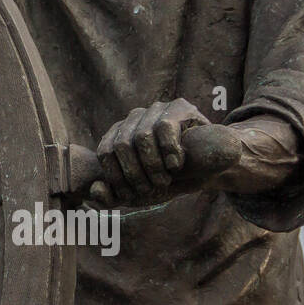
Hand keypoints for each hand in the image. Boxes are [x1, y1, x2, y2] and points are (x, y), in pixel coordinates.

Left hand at [95, 98, 212, 204]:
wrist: (209, 170)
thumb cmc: (169, 180)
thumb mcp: (139, 193)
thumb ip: (113, 196)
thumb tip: (94, 190)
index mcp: (119, 135)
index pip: (105, 152)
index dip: (117, 177)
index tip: (133, 194)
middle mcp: (134, 118)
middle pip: (121, 145)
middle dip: (135, 173)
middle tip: (153, 188)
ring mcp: (156, 110)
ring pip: (142, 136)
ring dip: (153, 165)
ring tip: (165, 178)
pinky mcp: (179, 107)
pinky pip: (165, 126)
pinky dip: (169, 151)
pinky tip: (176, 165)